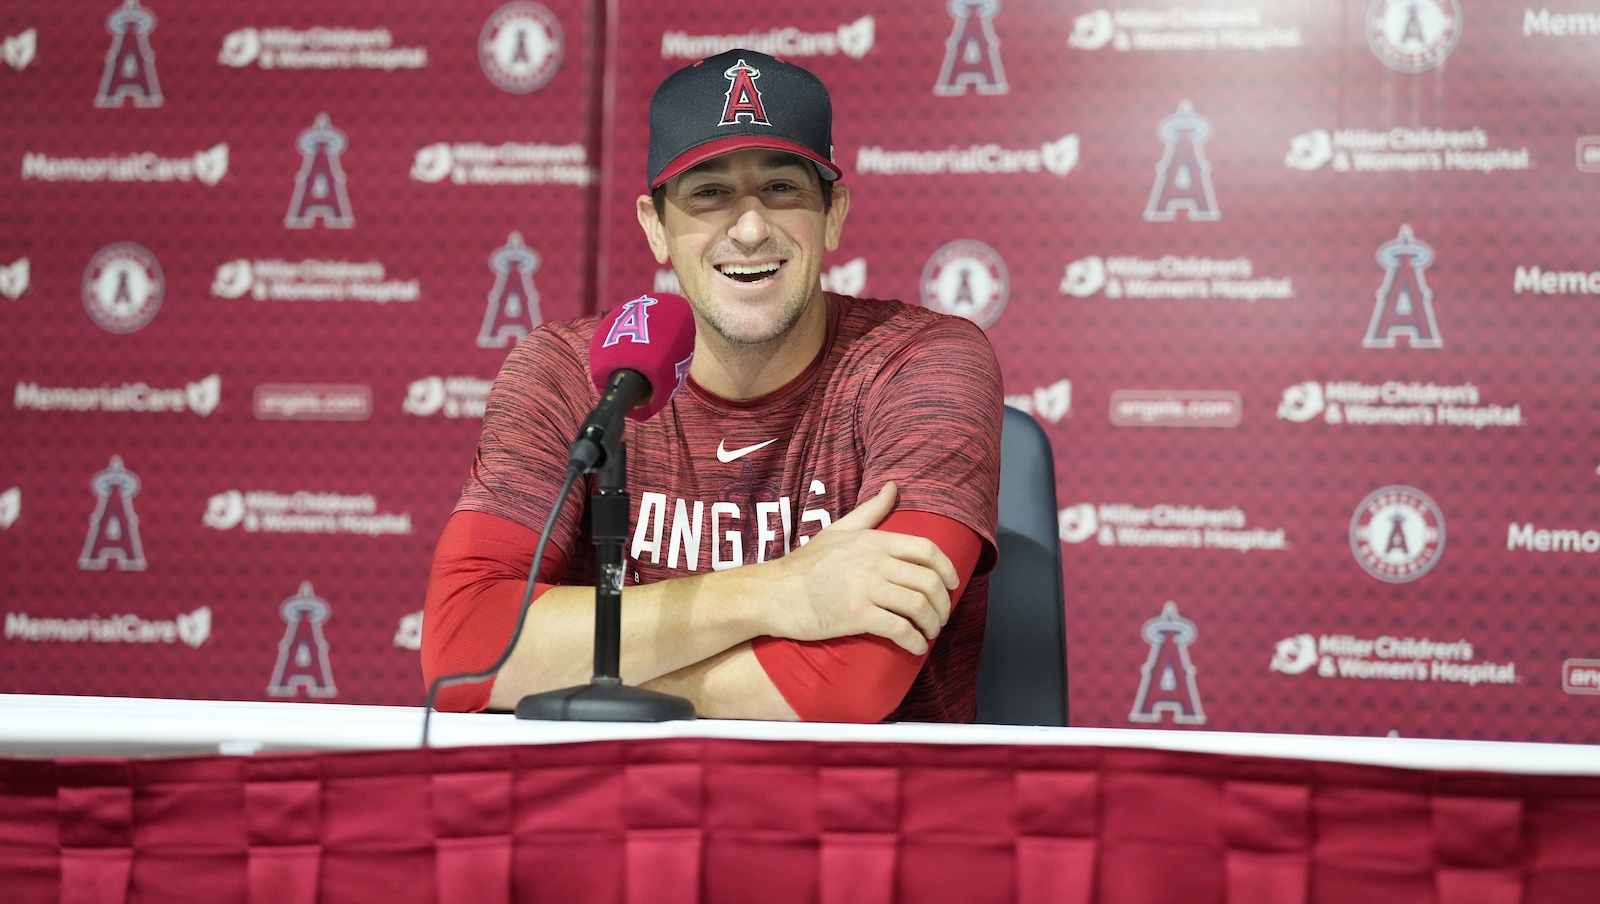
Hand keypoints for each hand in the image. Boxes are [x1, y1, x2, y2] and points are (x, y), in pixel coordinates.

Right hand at [760, 482, 957, 654]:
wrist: (774, 594)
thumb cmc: (805, 565)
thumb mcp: (839, 530)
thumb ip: (870, 511)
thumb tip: (893, 486)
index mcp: (874, 541)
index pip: (926, 550)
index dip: (947, 569)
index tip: (952, 585)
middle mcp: (874, 562)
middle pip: (928, 581)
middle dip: (943, 603)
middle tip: (941, 616)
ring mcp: (866, 589)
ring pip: (918, 606)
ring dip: (932, 624)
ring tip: (930, 633)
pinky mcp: (857, 616)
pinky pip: (899, 629)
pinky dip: (914, 641)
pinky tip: (915, 647)